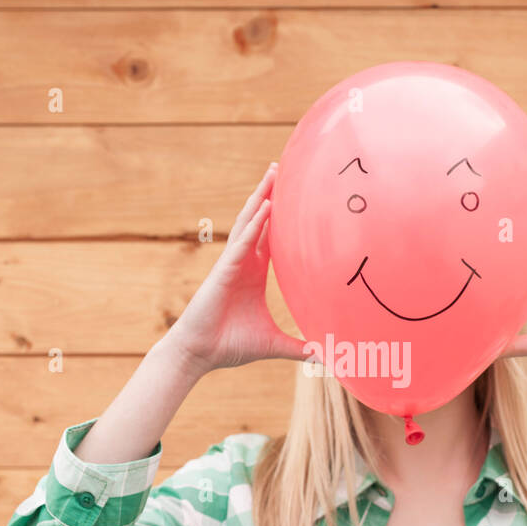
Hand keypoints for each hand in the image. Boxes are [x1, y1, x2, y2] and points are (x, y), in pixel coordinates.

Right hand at [164, 162, 309, 374]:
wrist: (201, 354)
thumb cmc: (231, 346)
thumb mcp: (273, 343)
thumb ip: (299, 347)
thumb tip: (325, 356)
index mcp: (255, 273)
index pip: (272, 237)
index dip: (282, 216)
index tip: (296, 196)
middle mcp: (244, 263)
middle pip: (259, 221)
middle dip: (270, 195)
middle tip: (282, 169)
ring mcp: (232, 264)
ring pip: (249, 223)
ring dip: (261, 198)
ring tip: (272, 174)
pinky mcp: (223, 271)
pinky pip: (241, 243)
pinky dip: (253, 226)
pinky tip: (265, 207)